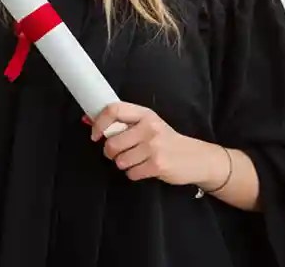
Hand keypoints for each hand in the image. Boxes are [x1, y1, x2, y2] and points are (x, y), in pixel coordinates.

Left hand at [89, 102, 224, 186]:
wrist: (197, 158)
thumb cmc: (166, 141)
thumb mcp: (148, 125)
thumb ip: (121, 123)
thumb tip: (87, 120)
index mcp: (145, 114)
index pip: (114, 110)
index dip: (99, 123)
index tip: (95, 135)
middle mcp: (149, 128)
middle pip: (112, 142)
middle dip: (110, 153)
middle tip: (117, 154)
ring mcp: (154, 147)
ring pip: (120, 161)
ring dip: (123, 164)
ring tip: (136, 161)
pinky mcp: (158, 165)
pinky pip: (131, 173)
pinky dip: (134, 174)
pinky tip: (144, 169)